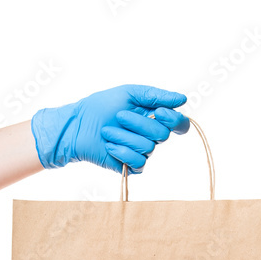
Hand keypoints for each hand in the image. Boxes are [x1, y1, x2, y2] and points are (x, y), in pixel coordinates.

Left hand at [31, 85, 189, 173]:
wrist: (77, 127)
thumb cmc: (100, 107)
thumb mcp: (129, 93)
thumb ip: (156, 95)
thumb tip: (183, 99)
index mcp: (155, 117)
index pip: (179, 124)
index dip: (174, 120)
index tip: (160, 112)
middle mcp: (151, 136)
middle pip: (163, 134)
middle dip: (139, 124)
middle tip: (119, 116)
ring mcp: (142, 152)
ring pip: (148, 148)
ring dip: (124, 137)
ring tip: (107, 131)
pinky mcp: (132, 166)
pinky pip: (138, 161)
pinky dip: (121, 151)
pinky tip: (108, 146)